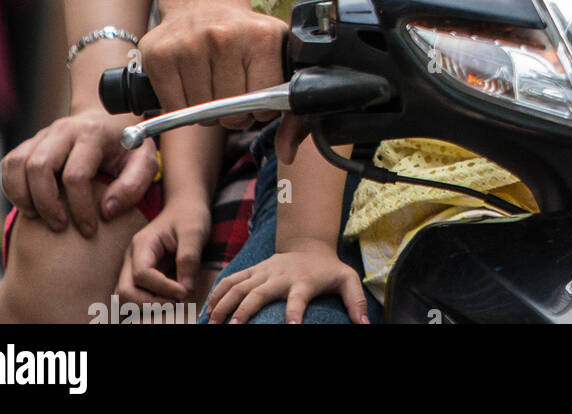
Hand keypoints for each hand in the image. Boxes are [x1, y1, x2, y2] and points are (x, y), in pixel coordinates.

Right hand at [1, 108, 159, 237]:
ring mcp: (44, 134)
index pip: (76, 174)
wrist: (110, 119)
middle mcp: (65, 129)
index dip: (80, 208)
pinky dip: (12, 188)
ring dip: (24, 197)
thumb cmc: (128, 146)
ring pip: (18, 164)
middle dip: (47, 204)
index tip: (90, 228)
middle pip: (39, 167)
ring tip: (41, 217)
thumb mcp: (145, 161)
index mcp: (93, 133)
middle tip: (60, 225)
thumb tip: (107, 211)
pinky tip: (30, 204)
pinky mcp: (31, 142)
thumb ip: (134, 185)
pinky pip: (9, 164)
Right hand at [117, 195, 211, 308]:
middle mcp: (132, 259)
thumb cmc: (190, 215)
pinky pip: (136, 298)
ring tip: (175, 302)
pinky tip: (170, 301)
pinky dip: (150, 305)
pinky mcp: (140, 278)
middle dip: (150, 303)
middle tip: (178, 302)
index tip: (185, 292)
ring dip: (148, 306)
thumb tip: (186, 290)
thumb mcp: (194, 230)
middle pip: (124, 291)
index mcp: (142, 244)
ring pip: (125, 298)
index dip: (162, 288)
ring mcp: (133, 269)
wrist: (185, 206)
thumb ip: (189, 258)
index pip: (141, 275)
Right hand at [138, 0, 286, 126]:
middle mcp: (223, 38)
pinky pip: (174, 107)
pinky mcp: (159, 55)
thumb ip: (291, 102)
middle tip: (231, 90)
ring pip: (201, 114)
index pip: (262, 102)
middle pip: (230, 112)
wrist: (202, 1)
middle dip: (232, 113)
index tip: (255, 95)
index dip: (259, 109)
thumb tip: (289, 150)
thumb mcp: (276, 52)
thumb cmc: (243, 35)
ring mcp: (188, 45)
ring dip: (207, 111)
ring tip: (211, 84)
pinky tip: (191, 83)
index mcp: (261, 37)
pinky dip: (183, 105)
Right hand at [204, 240, 370, 324]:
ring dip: (224, 303)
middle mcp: (280, 275)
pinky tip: (206, 309)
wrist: (311, 243)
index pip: (298, 298)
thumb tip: (366, 325)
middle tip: (231, 328)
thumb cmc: (328, 268)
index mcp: (303, 281)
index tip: (291, 328)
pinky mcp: (254, 269)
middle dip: (244, 310)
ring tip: (211, 323)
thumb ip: (356, 301)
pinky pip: (232, 278)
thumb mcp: (347, 280)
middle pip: (259, 292)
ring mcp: (264, 271)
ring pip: (240, 285)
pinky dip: (218, 292)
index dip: (294, 314)